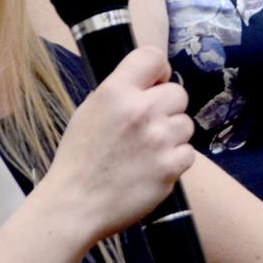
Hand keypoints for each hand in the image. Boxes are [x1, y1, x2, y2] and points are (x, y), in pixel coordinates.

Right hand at [41, 46, 193, 244]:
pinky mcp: (170, 167)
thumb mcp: (90, 111)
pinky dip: (175, 160)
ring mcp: (158, 139)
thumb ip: (120, 93)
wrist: (74, 206)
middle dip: (168, 107)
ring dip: (172, 135)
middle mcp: (140, 110)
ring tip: (148, 150)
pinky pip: (188, 153)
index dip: (159, 70)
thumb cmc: (80, 159)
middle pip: (179, 92)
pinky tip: (153, 168)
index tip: (156, 83)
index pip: (153, 57)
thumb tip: (148, 83)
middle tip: (149, 126)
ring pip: (186, 123)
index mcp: (116, 92)